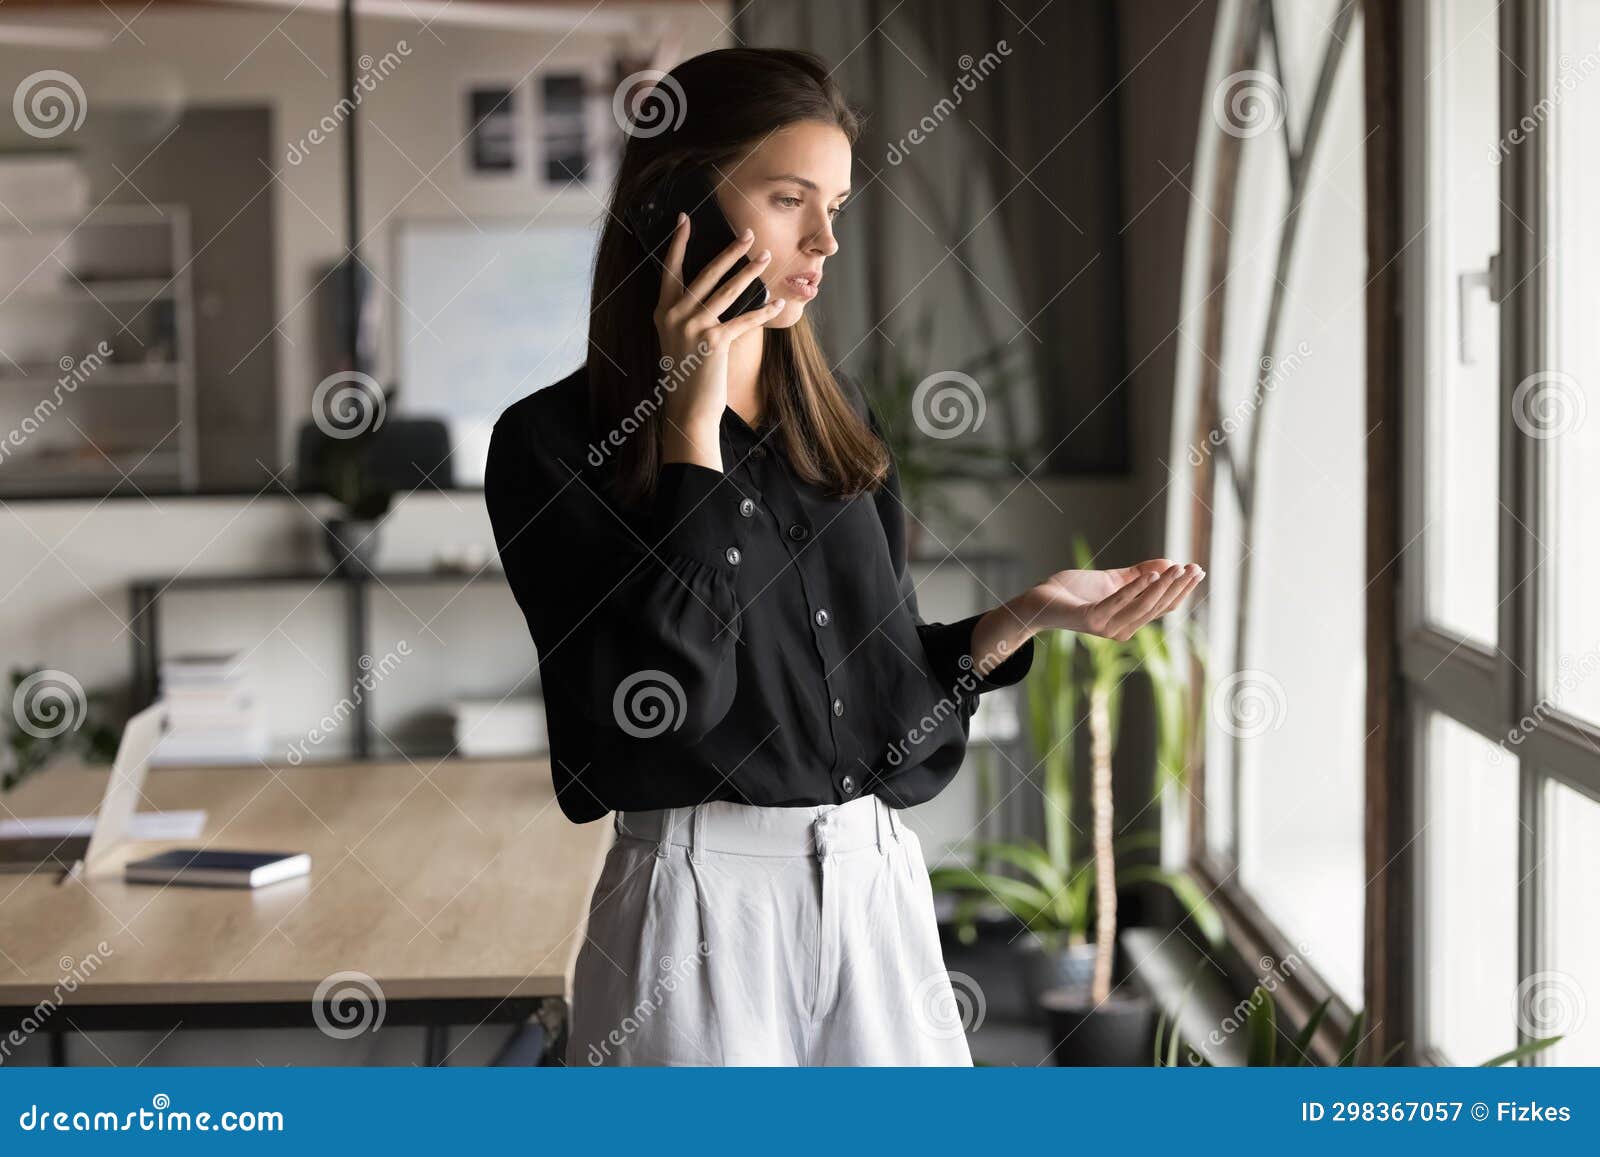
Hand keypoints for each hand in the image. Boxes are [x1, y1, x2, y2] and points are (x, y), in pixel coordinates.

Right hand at [653, 212, 786, 430]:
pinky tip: (778, 303)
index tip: (685, 218)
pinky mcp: (713, 342)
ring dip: (750, 272)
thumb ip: (687, 314)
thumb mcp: (679, 339)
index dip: (678, 242)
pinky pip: (744, 320)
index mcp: (664, 311)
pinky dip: (763, 311)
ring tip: (766, 257)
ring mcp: (693, 327)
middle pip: (706, 273)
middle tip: (747, 233)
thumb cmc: (687, 374)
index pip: (671, 269)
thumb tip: (711, 290)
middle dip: (730, 250)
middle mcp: (675, 315)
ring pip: (728, 290)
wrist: (687, 409)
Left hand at [1020, 559, 1203, 640]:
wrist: (1041, 601)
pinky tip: (1151, 574)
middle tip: (1195, 568)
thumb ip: (1139, 575)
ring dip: (1162, 586)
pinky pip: (1119, 602)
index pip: (1163, 606)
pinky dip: (1136, 588)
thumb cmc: (1075, 592)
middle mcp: (1122, 628)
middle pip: (1157, 607)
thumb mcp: (1113, 580)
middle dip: (1178, 587)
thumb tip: (1170, 563)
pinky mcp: (1092, 619)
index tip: (1197, 570)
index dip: (1181, 590)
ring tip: (1177, 568)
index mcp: (1129, 620)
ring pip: (1143, 606)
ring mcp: (1107, 627)